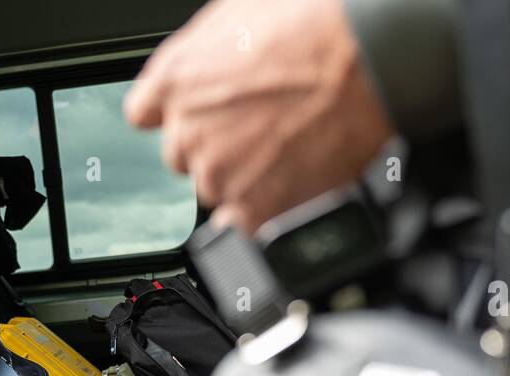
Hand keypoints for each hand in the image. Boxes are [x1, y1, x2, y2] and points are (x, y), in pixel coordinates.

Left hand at [124, 0, 393, 234]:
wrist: (365, 58)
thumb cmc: (310, 25)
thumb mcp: (237, 16)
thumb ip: (206, 56)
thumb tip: (210, 67)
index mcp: (175, 81)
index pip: (144, 114)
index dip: (176, 114)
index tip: (194, 117)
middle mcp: (188, 133)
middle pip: (185, 156)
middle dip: (216, 146)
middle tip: (259, 128)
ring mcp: (219, 176)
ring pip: (217, 189)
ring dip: (242, 177)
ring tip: (286, 148)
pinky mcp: (252, 210)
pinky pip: (244, 221)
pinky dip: (266, 207)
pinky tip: (291, 179)